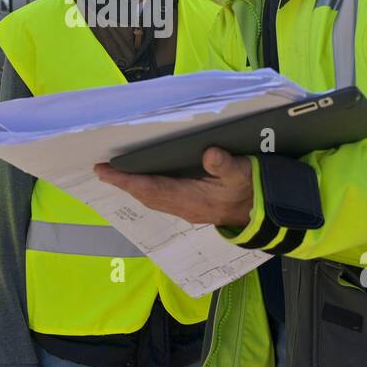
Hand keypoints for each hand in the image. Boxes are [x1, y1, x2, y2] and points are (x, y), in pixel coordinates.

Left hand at [93, 147, 253, 227]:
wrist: (265, 213)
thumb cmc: (253, 189)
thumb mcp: (243, 173)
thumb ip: (227, 164)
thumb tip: (210, 154)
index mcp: (193, 199)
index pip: (151, 189)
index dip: (127, 180)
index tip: (105, 171)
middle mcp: (185, 207)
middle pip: (146, 196)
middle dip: (123, 183)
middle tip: (102, 169)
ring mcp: (187, 209)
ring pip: (152, 198)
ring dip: (132, 186)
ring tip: (115, 174)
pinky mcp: (191, 207)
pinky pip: (160, 198)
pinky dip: (146, 189)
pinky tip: (141, 180)